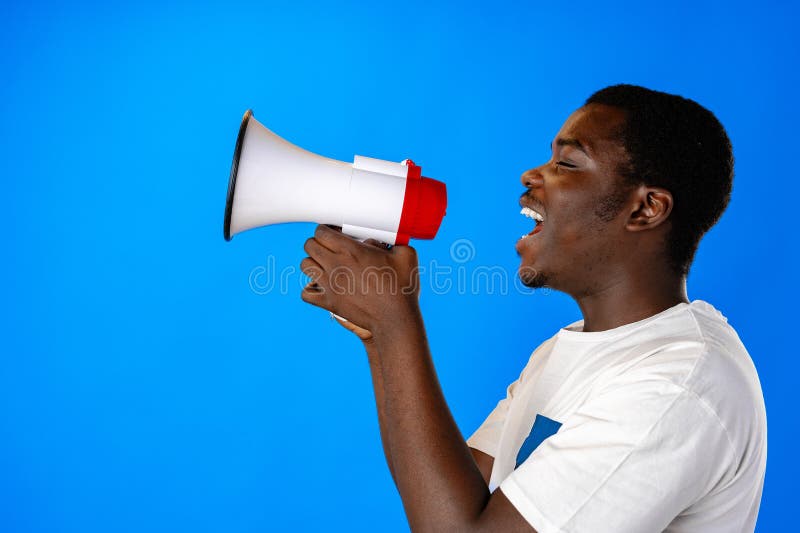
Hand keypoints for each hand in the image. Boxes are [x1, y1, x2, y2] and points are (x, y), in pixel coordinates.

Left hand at [300, 225, 420, 336]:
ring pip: (305, 265)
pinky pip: (305, 293)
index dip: (326, 230)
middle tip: (329, 248)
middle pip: (309, 245)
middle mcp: (336, 265)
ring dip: (313, 263)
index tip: (334, 235)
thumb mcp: (406, 255)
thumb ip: (394, 241)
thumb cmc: (402, 287)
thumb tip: (383, 240)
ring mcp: (330, 285)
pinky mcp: (329, 302)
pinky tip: (323, 287)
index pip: (321, 232)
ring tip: (325, 266)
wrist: (395, 319)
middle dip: (317, 243)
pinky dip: (310, 289)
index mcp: (351, 250)